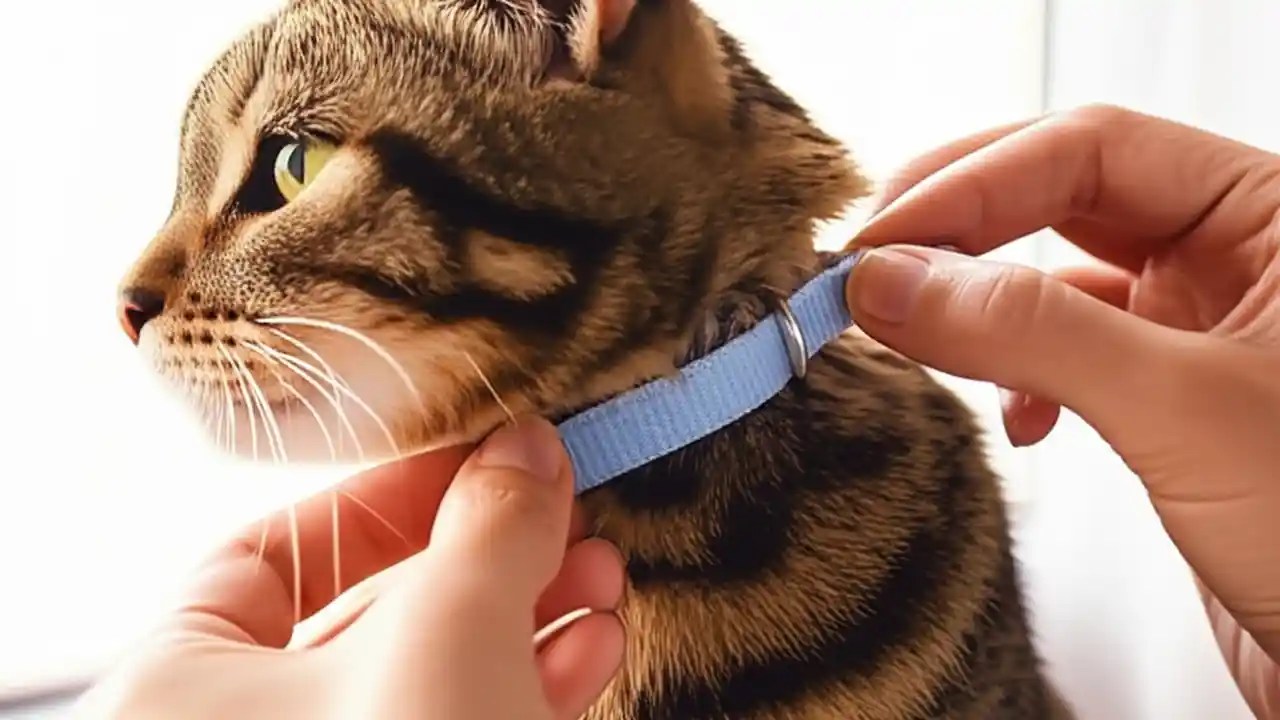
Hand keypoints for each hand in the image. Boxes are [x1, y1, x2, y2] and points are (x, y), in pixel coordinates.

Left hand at [74, 417, 625, 719]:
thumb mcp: (448, 638)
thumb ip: (489, 530)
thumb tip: (527, 447)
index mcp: (181, 689)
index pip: (278, 551)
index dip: (394, 493)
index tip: (491, 459)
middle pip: (373, 610)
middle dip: (489, 558)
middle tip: (568, 514)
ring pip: (429, 678)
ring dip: (526, 619)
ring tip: (604, 575)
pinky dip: (526, 687)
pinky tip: (594, 648)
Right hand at [845, 104, 1279, 716]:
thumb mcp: (1179, 408)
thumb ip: (1030, 332)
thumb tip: (895, 280)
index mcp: (1272, 213)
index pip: (1092, 150)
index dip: (973, 185)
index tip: (882, 241)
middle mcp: (1236, 255)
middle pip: (1063, 193)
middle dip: (961, 228)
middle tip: (874, 263)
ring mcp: (1201, 325)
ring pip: (1054, 274)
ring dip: (977, 303)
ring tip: (914, 329)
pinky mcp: (1170, 396)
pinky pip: (1064, 350)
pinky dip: (1014, 374)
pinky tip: (1011, 416)